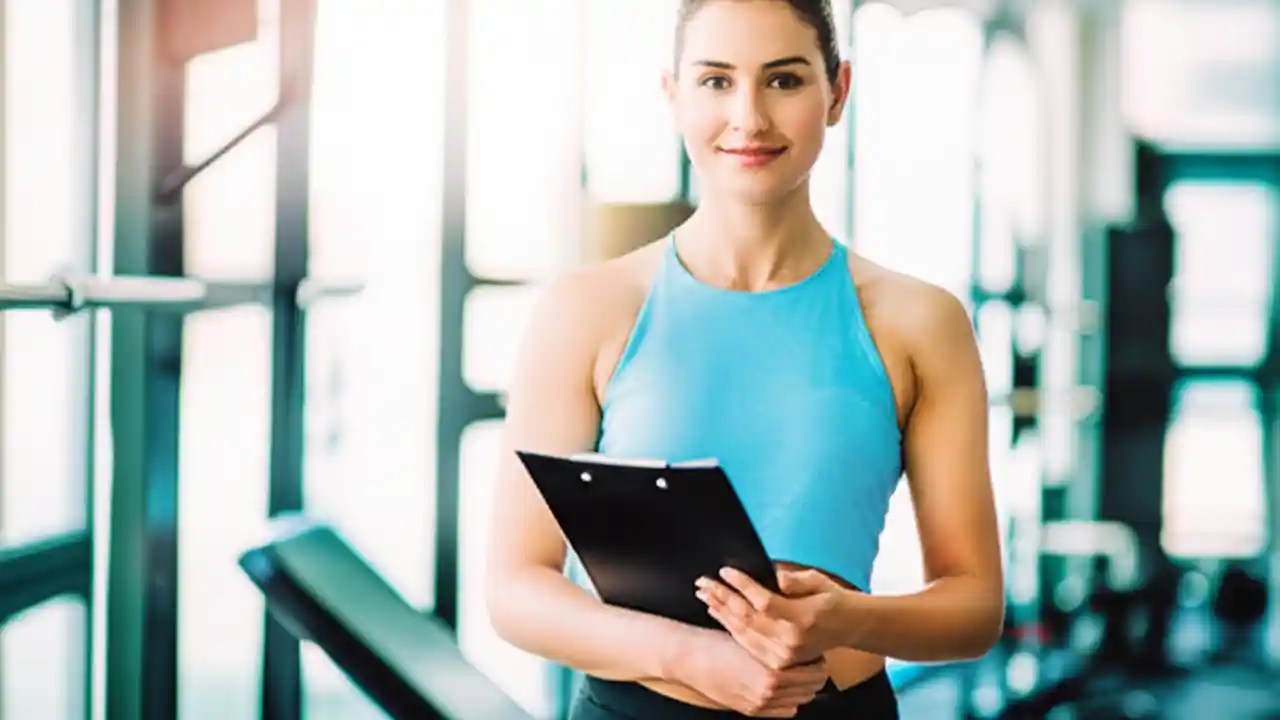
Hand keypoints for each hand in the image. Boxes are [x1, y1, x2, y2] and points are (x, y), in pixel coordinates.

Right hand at [672, 627, 830, 717]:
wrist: (689, 659)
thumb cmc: (717, 643)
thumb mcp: (752, 637)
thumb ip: (777, 645)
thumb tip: (801, 643)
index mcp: (772, 672)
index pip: (814, 672)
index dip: (817, 660)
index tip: (814, 650)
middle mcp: (769, 693)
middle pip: (810, 689)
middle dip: (813, 675)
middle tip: (810, 661)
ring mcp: (760, 704)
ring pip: (799, 701)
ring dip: (802, 688)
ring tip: (797, 672)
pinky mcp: (752, 710)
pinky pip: (785, 711)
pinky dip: (789, 700)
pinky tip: (783, 686)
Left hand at [696, 567, 848, 670]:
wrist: (847, 626)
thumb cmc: (832, 599)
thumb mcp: (819, 581)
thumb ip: (797, 580)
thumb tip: (776, 576)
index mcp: (802, 618)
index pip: (763, 601)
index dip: (742, 585)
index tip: (725, 571)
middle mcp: (791, 640)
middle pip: (747, 617)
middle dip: (722, 597)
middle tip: (703, 582)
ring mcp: (783, 654)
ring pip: (743, 631)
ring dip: (721, 612)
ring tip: (704, 595)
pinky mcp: (778, 660)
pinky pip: (747, 643)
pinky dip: (730, 627)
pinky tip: (718, 613)